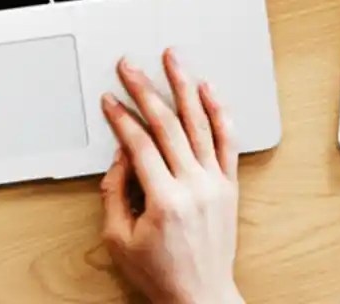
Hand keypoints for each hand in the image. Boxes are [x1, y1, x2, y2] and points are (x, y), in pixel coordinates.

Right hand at [100, 51, 242, 303]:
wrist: (201, 296)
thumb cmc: (160, 273)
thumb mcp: (119, 239)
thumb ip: (115, 193)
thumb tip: (119, 156)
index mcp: (164, 200)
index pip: (139, 145)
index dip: (121, 118)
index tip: (109, 99)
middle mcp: (194, 186)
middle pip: (167, 125)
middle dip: (145, 90)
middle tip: (130, 67)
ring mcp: (215, 183)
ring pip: (200, 123)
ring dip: (184, 86)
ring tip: (173, 60)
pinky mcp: (230, 185)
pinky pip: (228, 140)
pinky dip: (219, 111)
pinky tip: (208, 90)